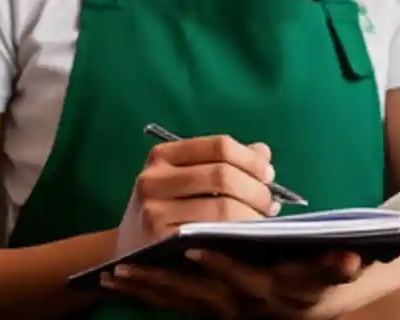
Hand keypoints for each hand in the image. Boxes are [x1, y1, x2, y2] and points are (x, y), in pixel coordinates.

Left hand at [97, 252, 362, 319]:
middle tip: (138, 263)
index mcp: (271, 293)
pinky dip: (145, 293)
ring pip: (180, 303)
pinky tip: (117, 279)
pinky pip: (170, 304)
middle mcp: (241, 308)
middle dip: (166, 283)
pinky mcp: (204, 310)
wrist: (303, 306)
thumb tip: (352, 259)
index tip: (195, 248)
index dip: (219, 266)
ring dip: (147, 290)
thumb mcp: (331, 270)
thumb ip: (335, 263)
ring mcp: (220, 312)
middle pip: (199, 297)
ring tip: (117, 273)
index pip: (242, 281)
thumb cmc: (315, 276)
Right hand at [115, 135, 279, 255]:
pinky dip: (236, 234)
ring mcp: (153, 212)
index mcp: (163, 155)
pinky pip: (211, 236)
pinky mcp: (160, 243)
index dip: (251, 160)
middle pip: (223, 175)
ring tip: (262, 220)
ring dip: (252, 214)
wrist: (129, 252)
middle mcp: (153, 179)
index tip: (268, 175)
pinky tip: (245, 236)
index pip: (219, 146)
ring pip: (221, 208)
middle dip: (256, 190)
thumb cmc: (167, 210)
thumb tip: (263, 152)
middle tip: (270, 203)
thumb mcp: (187, 179)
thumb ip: (225, 162)